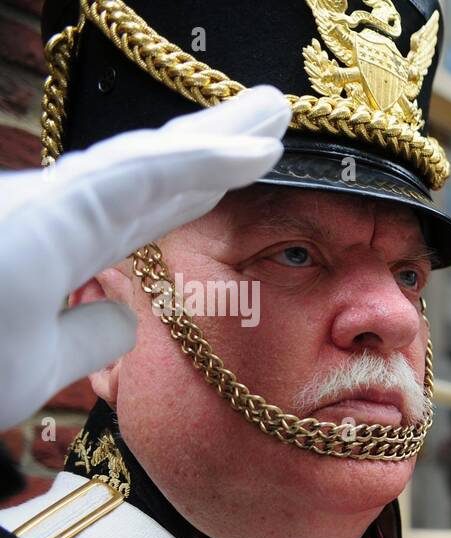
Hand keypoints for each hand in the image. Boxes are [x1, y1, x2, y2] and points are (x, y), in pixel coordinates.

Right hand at [0, 85, 289, 428]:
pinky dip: (194, 163)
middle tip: (273, 114)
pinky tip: (249, 152)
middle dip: (215, 143)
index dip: (198, 179)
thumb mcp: (29, 364)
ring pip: (146, 165)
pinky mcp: (38, 217)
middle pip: (149, 174)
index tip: (252, 159)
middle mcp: (46, 215)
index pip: (140, 208)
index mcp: (49, 246)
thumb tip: (127, 312)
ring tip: (274, 114)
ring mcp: (39, 207)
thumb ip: (82, 336)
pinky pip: (130, 182)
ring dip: (215, 137)